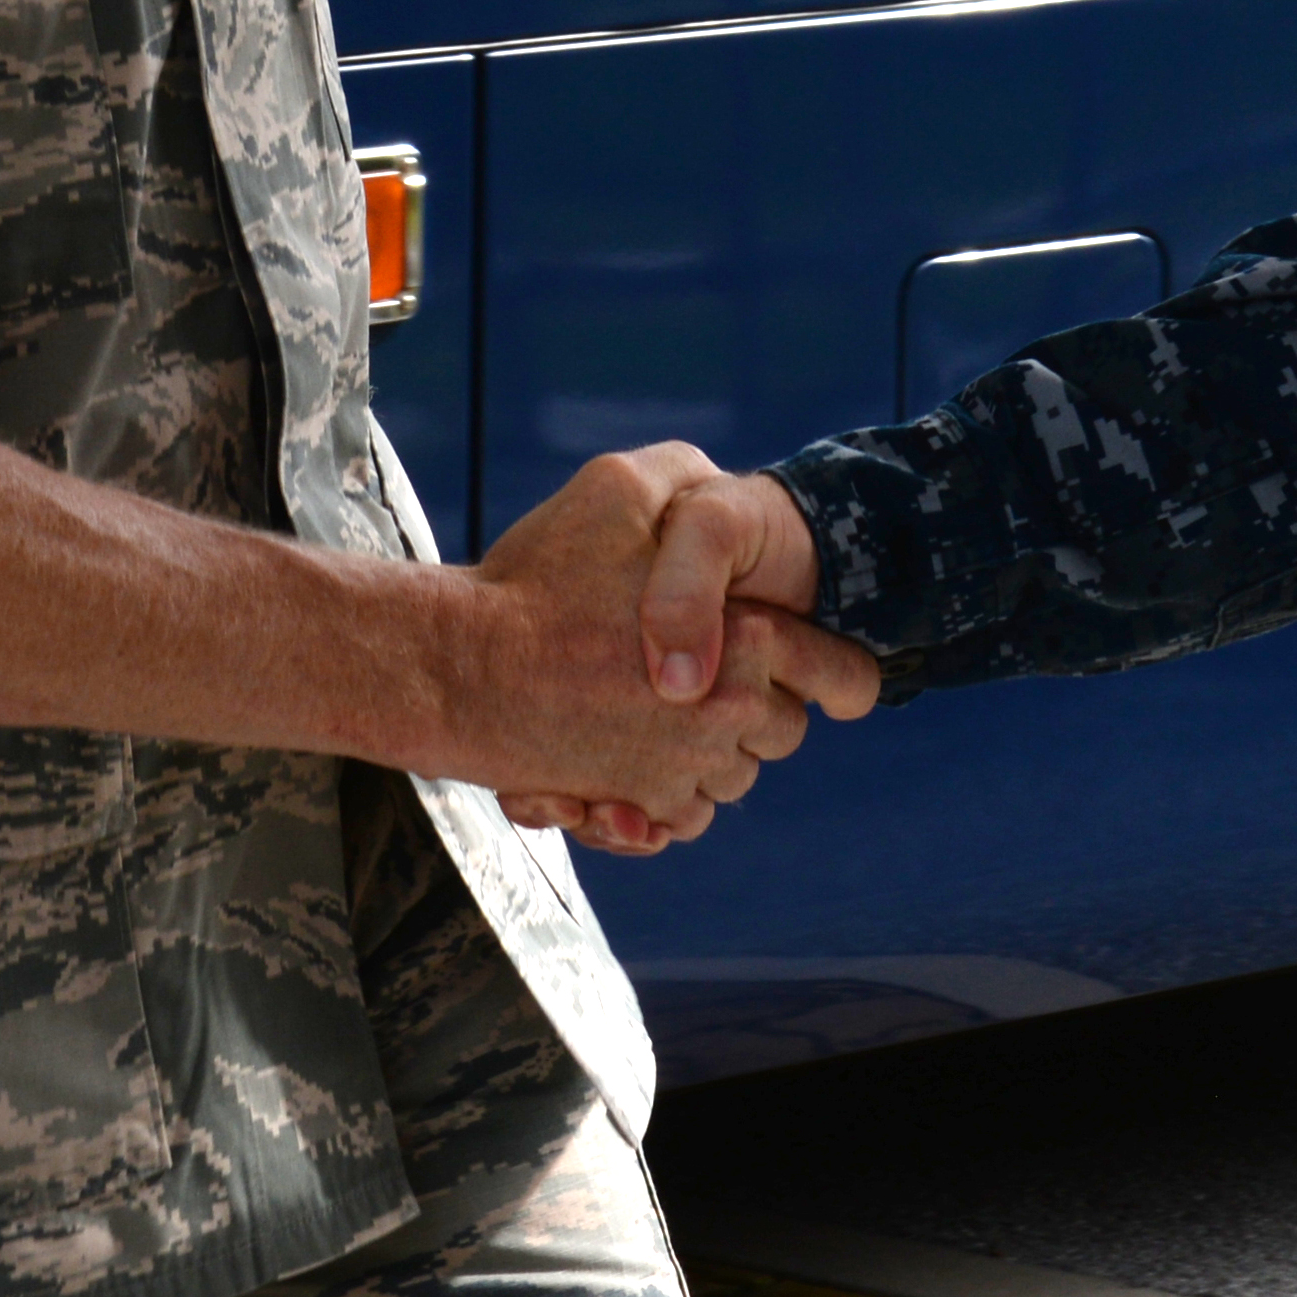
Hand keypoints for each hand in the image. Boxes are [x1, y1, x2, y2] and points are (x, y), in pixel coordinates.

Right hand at [451, 448, 876, 855]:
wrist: (452, 668)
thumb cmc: (535, 578)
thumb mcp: (620, 484)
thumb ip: (690, 479)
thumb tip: (719, 495)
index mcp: (746, 639)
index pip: (844, 676)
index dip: (838, 671)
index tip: (823, 670)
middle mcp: (726, 717)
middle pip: (783, 731)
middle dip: (758, 705)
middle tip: (704, 669)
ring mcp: (680, 772)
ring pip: (730, 777)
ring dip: (708, 750)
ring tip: (652, 705)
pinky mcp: (634, 806)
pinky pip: (679, 817)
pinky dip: (664, 798)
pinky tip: (627, 759)